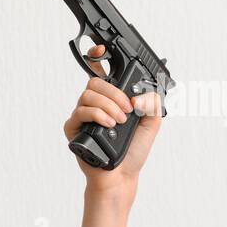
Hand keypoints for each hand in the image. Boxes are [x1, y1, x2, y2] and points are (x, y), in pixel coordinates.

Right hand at [62, 45, 163, 195]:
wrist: (123, 176)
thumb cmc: (134, 151)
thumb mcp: (152, 124)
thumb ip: (153, 104)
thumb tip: (141, 94)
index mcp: (111, 98)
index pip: (101, 71)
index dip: (98, 57)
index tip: (101, 50)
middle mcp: (95, 104)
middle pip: (95, 81)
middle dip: (114, 93)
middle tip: (127, 110)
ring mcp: (82, 115)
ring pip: (88, 94)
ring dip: (108, 105)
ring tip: (118, 122)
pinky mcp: (73, 128)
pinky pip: (81, 111)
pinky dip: (97, 114)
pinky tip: (108, 124)